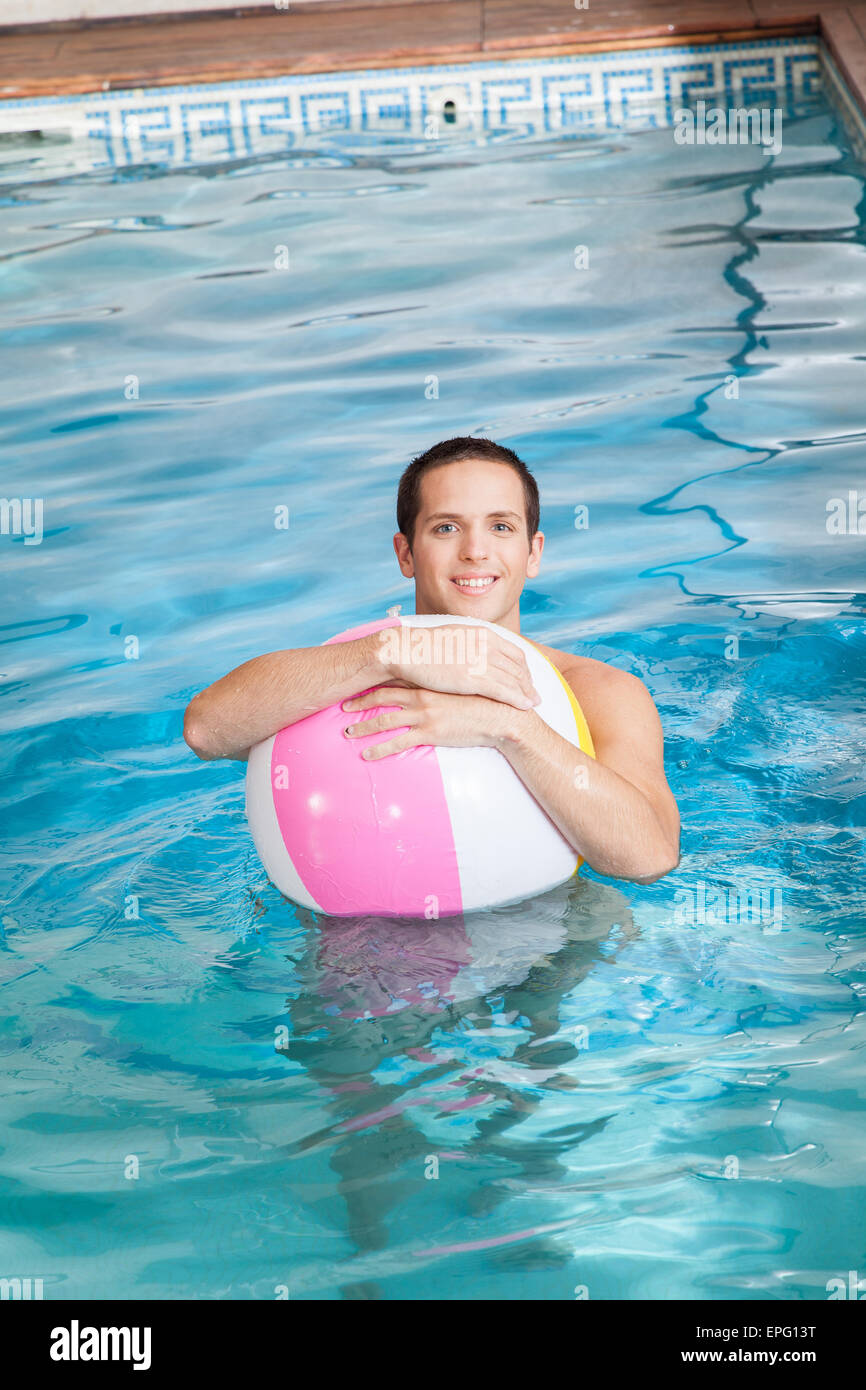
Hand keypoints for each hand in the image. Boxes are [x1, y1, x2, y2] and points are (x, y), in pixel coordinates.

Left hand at [341, 686, 522, 758]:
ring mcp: (424, 715)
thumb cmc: (484, 701)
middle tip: (343, 706)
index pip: (394, 678)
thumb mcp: (463, 685)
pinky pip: (397, 743)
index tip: (359, 683)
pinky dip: (379, 750)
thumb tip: (436, 682)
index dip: (375, 681)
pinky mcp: (429, 734)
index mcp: (428, 683)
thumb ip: (445, 683)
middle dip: (360, 702)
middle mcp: (422, 696)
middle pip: (382, 697)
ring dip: (363, 727)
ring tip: (348, 734)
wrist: (500, 717)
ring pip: (384, 720)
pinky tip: (367, 755)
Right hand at [376, 623, 540, 709]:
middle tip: (535, 694)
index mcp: (482, 634)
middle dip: (528, 681)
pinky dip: (518, 699)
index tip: (526, 678)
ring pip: (514, 679)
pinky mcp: (473, 678)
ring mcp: (481, 661)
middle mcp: (486, 645)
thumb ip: (470, 644)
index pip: (514, 651)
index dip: (523, 667)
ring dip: (527, 692)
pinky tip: (526, 707)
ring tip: (534, 703)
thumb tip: (475, 651)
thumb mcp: (454, 637)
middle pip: (518, 666)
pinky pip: (504, 690)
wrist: (407, 651)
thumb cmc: (424, 647)